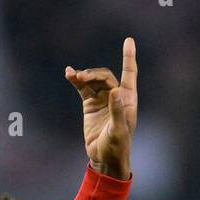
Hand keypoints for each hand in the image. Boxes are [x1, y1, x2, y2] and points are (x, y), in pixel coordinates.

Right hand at [64, 36, 137, 179]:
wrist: (104, 158)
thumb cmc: (117, 146)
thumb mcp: (118, 131)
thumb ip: (117, 111)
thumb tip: (116, 90)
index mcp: (128, 100)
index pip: (130, 73)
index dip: (129, 57)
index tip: (128, 40)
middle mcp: (116, 96)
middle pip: (106, 76)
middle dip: (94, 73)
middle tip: (82, 77)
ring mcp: (102, 99)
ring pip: (93, 80)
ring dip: (84, 75)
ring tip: (73, 75)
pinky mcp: (90, 104)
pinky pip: (83, 88)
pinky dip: (76, 81)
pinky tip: (69, 74)